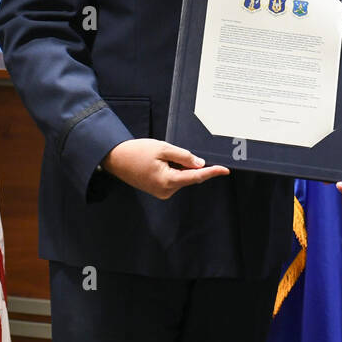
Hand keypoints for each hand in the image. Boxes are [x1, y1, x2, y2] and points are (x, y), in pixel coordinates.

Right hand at [101, 138, 228, 199]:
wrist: (116, 159)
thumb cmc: (137, 152)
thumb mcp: (163, 148)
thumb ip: (183, 156)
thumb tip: (200, 163)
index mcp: (168, 181)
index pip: (196, 177)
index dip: (212, 172)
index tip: (225, 170)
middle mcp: (166, 191)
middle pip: (188, 176)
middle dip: (187, 163)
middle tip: (169, 152)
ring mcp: (162, 192)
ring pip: (181, 177)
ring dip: (178, 166)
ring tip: (159, 157)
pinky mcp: (159, 190)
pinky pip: (173, 179)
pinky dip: (172, 169)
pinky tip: (158, 163)